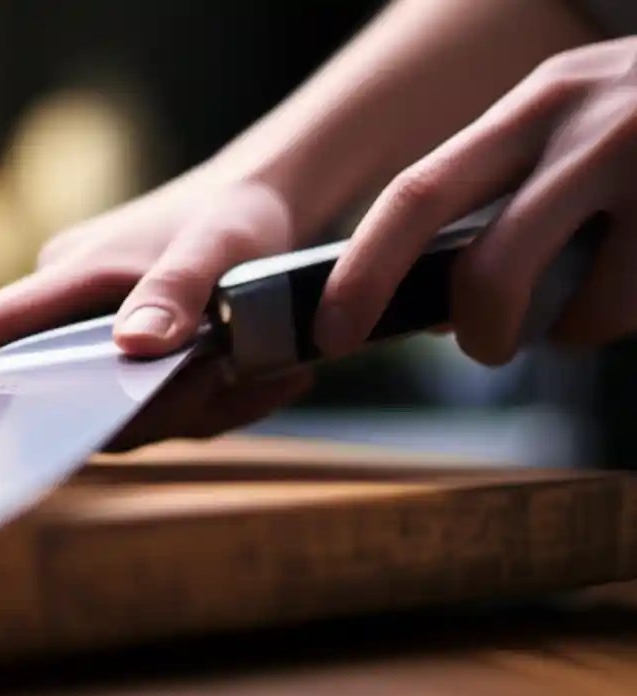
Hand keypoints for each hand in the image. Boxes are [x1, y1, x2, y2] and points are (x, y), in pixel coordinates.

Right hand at [0, 178, 312, 450]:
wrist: (259, 201)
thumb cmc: (233, 216)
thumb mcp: (219, 246)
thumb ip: (179, 291)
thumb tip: (134, 347)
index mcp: (72, 277)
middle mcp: (70, 309)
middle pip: (68, 393)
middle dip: (140, 414)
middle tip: (217, 387)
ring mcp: (97, 333)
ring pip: (119, 407)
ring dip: (188, 408)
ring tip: (257, 373)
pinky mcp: (126, 352)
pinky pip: (154, 404)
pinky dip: (208, 402)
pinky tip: (264, 377)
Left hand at [316, 37, 636, 364]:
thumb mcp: (577, 126)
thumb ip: (509, 192)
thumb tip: (434, 303)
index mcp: (534, 106)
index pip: (417, 195)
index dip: (362, 273)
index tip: (329, 331)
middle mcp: (590, 128)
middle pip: (487, 267)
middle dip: (472, 333)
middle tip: (480, 348)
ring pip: (581, 310)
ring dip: (576, 331)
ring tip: (597, 299)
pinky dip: (626, 318)